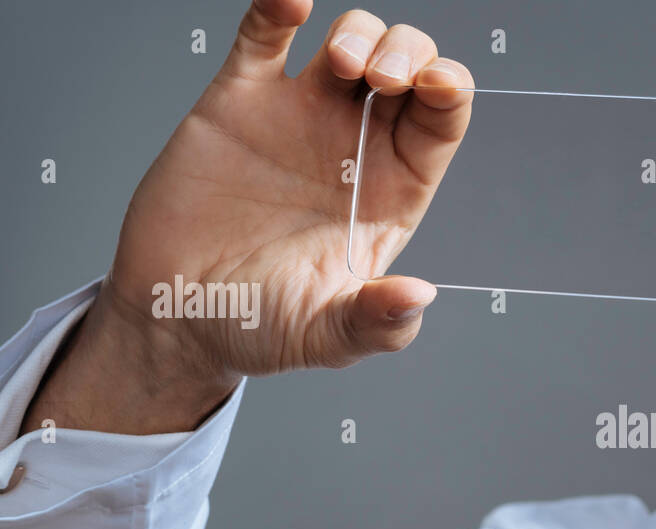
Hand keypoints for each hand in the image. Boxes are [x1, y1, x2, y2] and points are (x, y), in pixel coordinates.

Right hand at [90, 0, 471, 389]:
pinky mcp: (239, 101)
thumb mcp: (327, 336)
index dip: (450, 92)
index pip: (441, 123)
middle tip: (381, 79)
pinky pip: (265, 34)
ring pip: (349, 40)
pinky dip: (278, 4)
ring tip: (342, 66)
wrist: (174, 315)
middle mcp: (354, 147)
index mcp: (391, 193)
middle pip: (408, 68)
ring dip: (358, 34)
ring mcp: (299, 117)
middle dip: (409, 52)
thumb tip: (418, 297)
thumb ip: (377, 322)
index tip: (439, 87)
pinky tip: (290, 0)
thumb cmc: (257, 327)